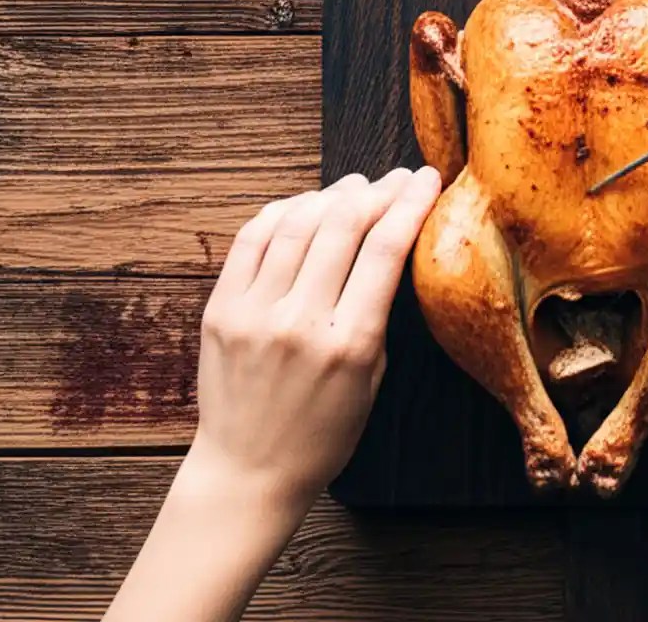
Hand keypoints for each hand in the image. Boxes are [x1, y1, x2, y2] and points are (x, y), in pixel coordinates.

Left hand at [189, 167, 441, 511]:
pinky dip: (282, 211)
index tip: (427, 180)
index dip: (411, 204)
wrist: (248, 471)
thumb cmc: (322, 435)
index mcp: (349, 345)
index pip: (385, 250)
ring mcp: (254, 312)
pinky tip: (305, 205)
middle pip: (342, 225)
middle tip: (397, 177)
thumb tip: (385, 250)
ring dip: (332, 194)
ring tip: (355, 186)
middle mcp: (299, 322)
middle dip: (377, 190)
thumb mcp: (372, 381)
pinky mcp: (220, 310)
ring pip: (296, 222)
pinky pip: (252, 239)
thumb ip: (378, 317)